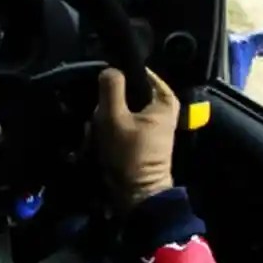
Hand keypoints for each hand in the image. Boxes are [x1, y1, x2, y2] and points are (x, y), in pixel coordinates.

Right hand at [93, 67, 179, 211]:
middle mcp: (162, 108)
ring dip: (106, 115)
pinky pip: (121, 121)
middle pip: (128, 90)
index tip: (101, 84)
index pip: (138, 72)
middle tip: (98, 111)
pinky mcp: (141, 136)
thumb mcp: (114, 117)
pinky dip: (110, 126)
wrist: (136, 194)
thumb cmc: (128, 154)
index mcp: (164, 99)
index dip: (118, 76)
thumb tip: (110, 68)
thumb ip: (111, 88)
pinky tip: (100, 136)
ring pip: (121, 106)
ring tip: (98, 127)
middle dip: (109, 100)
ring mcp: (152, 123)